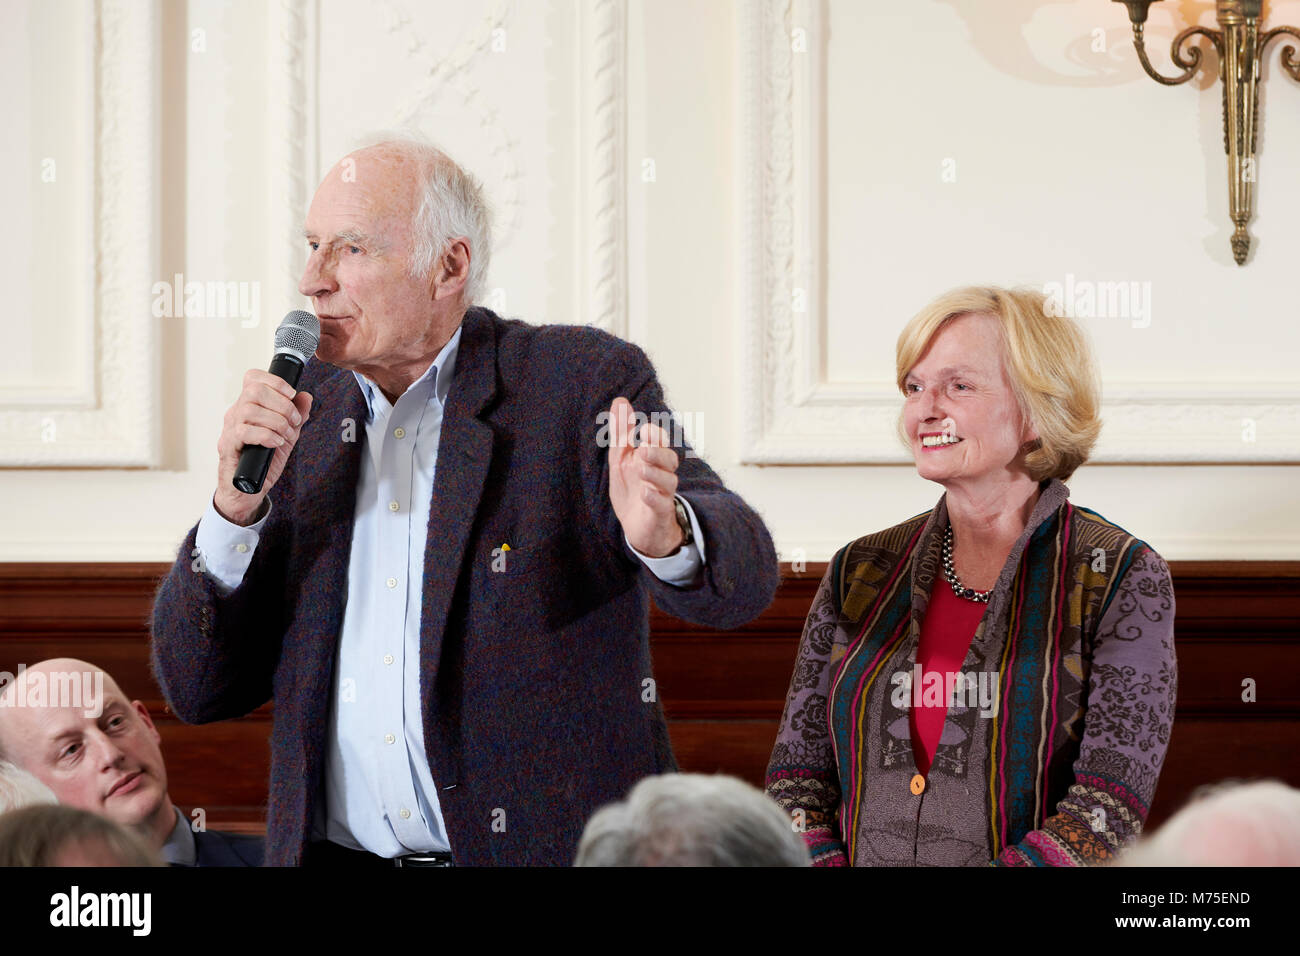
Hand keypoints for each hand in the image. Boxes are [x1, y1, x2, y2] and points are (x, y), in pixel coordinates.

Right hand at [213, 370, 313, 525]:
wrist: (248, 490)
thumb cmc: (263, 461)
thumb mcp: (287, 435)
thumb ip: (296, 416)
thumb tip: (305, 396)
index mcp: (249, 406)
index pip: (253, 378)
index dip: (275, 381)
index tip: (292, 394)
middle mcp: (236, 413)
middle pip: (254, 390)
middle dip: (282, 404)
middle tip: (294, 421)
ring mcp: (229, 429)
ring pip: (250, 409)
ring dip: (276, 421)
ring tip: (285, 435)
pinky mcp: (228, 446)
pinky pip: (244, 431)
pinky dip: (266, 435)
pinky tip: (276, 443)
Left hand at [607, 397, 683, 557]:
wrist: (637, 528)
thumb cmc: (632, 489)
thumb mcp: (621, 459)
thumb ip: (621, 432)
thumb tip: (620, 400)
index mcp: (653, 459)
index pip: (660, 442)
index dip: (655, 435)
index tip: (644, 429)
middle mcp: (661, 475)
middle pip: (670, 460)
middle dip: (658, 453)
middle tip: (643, 450)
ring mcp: (663, 495)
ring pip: (669, 482)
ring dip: (655, 474)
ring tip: (641, 469)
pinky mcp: (660, 515)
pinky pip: (663, 505)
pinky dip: (655, 497)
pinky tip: (645, 492)